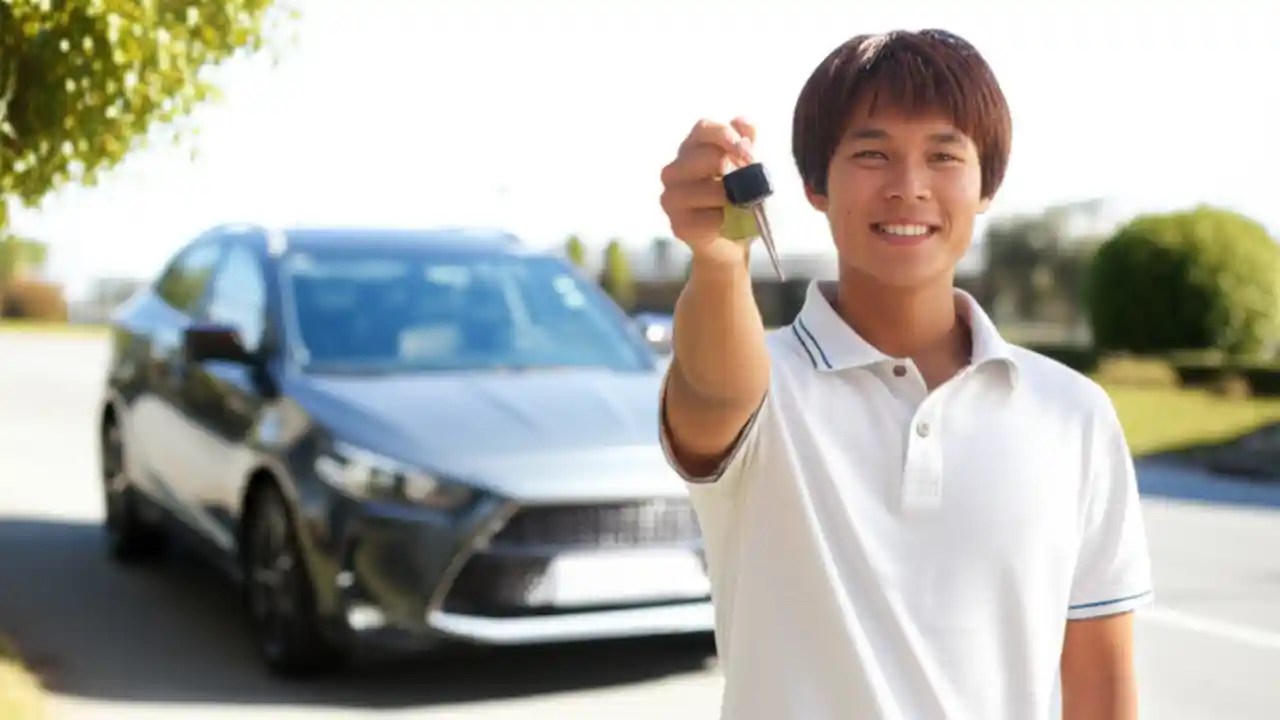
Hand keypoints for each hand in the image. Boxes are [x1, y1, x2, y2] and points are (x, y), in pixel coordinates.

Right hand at [659, 117, 756, 255]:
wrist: (732, 242)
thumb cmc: (740, 199)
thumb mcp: (749, 167)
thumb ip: (746, 143)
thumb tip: (742, 124)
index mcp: (692, 148)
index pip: (703, 129)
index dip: (725, 135)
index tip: (747, 150)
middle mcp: (675, 170)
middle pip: (705, 157)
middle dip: (735, 168)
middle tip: (755, 180)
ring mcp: (672, 198)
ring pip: (706, 189)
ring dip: (732, 198)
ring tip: (745, 204)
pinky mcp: (678, 224)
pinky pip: (707, 218)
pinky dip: (726, 220)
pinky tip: (732, 222)